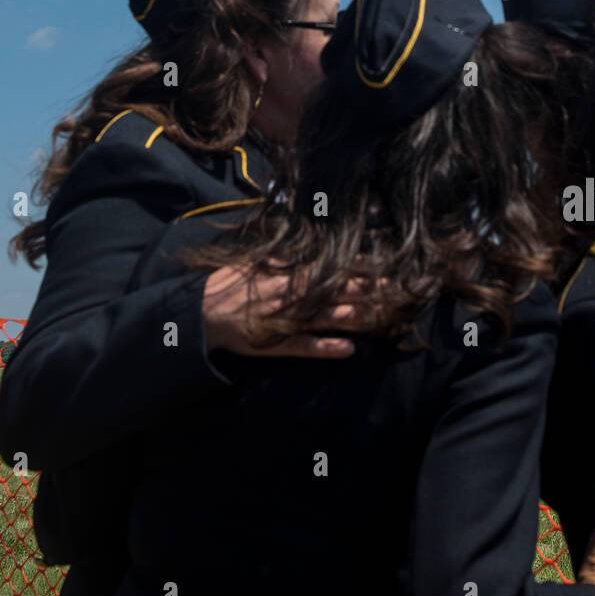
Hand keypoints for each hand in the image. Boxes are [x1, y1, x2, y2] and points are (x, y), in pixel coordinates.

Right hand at [202, 266, 386, 358]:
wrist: (203, 314)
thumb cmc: (229, 284)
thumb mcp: (254, 262)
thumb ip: (280, 258)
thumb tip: (302, 246)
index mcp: (285, 276)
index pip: (325, 269)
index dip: (350, 268)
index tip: (373, 264)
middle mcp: (291, 298)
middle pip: (333, 292)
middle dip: (363, 289)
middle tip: (391, 287)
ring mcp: (287, 323)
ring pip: (326, 318)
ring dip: (354, 316)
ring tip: (380, 316)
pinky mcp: (280, 344)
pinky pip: (307, 347)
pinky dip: (327, 348)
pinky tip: (348, 349)